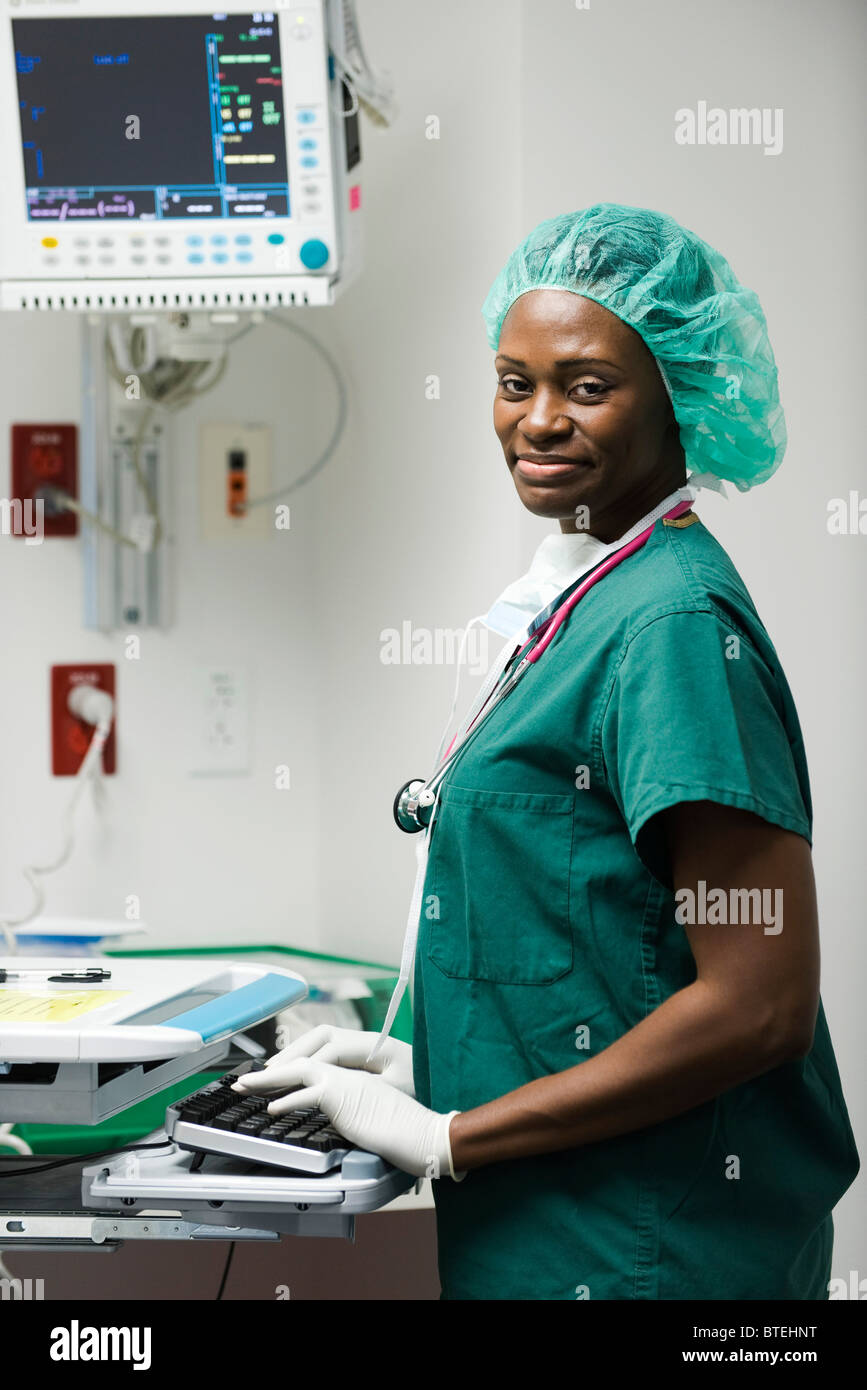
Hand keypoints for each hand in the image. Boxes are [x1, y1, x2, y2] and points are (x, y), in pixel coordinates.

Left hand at [232, 1059, 461, 1179]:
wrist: (423, 1134)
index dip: (290, 1069)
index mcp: (356, 1076)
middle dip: (271, 1070)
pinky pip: (307, 1092)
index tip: (271, 1081)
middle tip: (246, 1081)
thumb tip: (339, 1117)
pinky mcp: (343, 1095)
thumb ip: (353, 1109)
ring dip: (269, 1078)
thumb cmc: (404, 1131)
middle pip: (302, 1060)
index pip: (316, 1064)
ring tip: (246, 1087)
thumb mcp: (372, 1115)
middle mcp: (349, 1072)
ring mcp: (346, 1081)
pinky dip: (287, 1098)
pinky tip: (271, 1107)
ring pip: (299, 1069)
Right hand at [263, 1024, 415, 1095]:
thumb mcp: (396, 1090)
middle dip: (292, 1053)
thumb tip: (331, 1083)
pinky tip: (293, 1071)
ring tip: (271, 1072)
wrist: (441, 1094)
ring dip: (296, 1054)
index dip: (306, 1064)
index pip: (330, 1048)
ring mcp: (364, 1046)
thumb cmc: (423, 1092)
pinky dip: (307, 1059)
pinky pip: (328, 1051)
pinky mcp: (363, 1055)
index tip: (284, 1079)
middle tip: (266, 1074)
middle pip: (320, 1038)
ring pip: (321, 1042)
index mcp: (376, 1046)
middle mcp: (367, 1040)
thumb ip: (365, 1085)